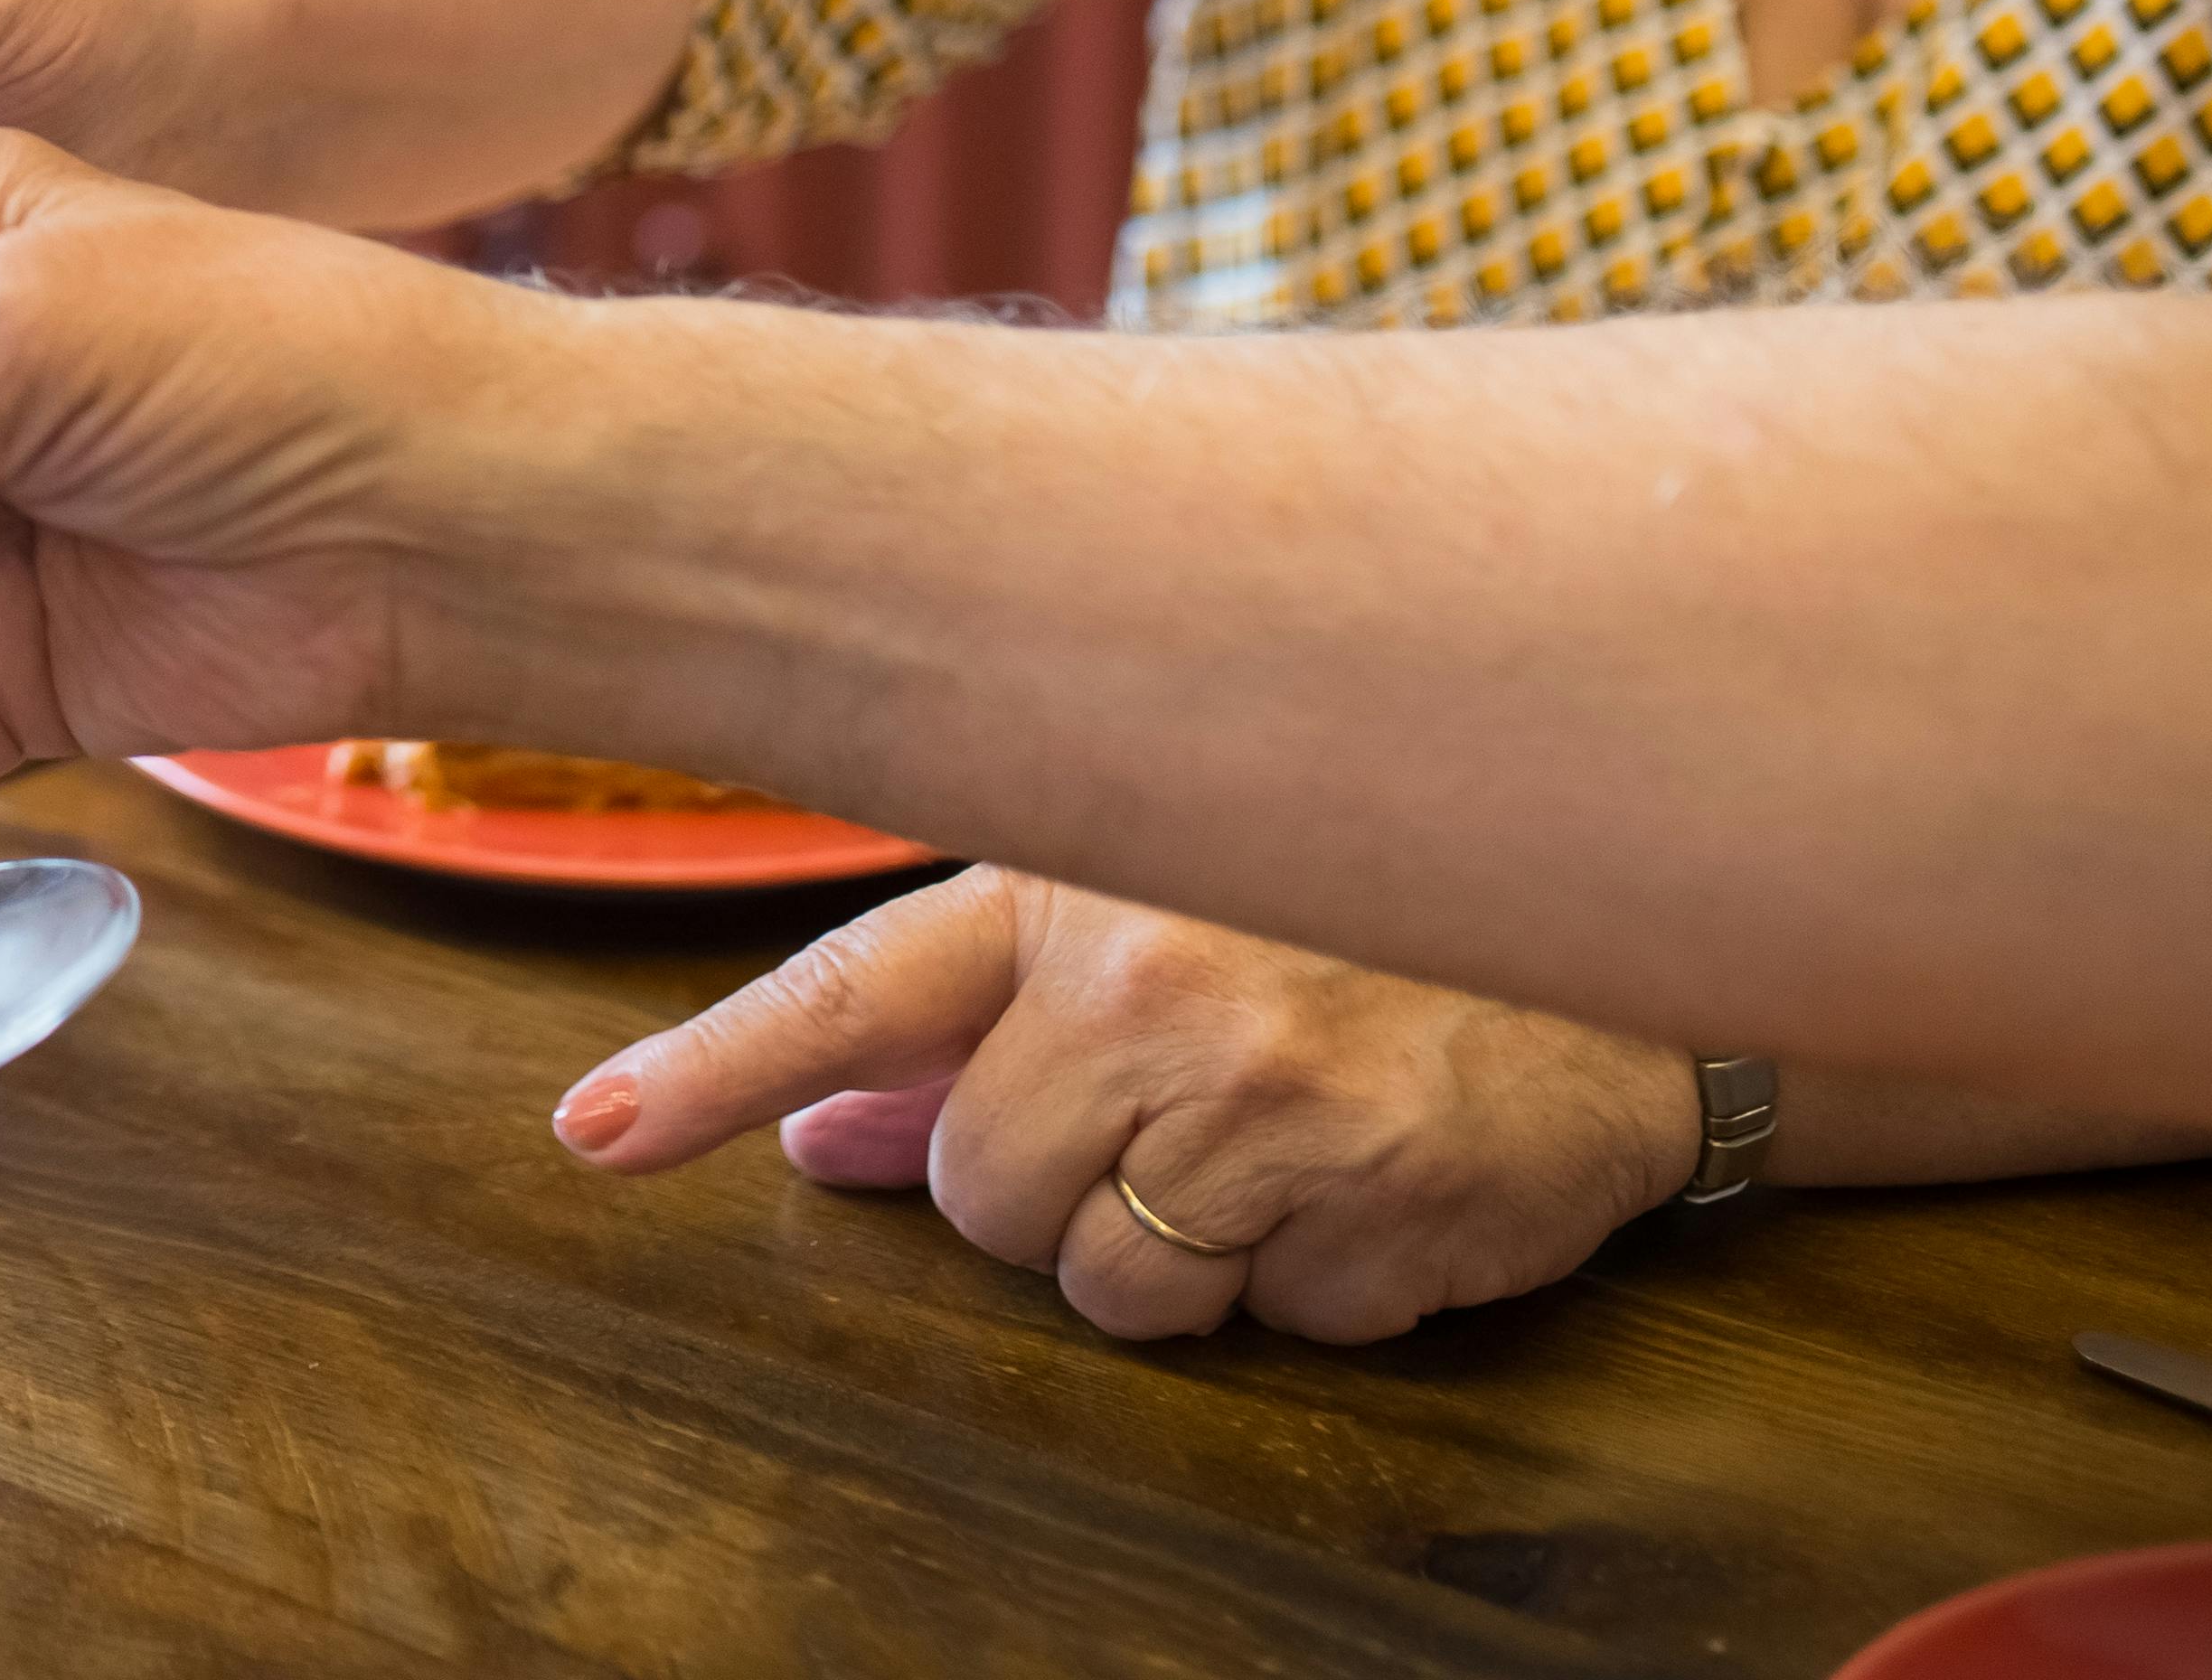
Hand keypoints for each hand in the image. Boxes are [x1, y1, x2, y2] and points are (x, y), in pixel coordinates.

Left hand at [548, 867, 1695, 1341]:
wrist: (1623, 928)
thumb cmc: (1350, 903)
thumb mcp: (1141, 901)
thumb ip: (971, 1014)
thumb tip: (822, 1137)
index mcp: (1070, 888)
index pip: (850, 992)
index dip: (707, 1070)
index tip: (588, 1133)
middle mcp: (1157, 990)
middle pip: (983, 1198)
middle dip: (1051, 1187)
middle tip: (1164, 1104)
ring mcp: (1278, 1107)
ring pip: (1113, 1288)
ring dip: (1176, 1251)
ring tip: (1270, 1136)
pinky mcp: (1391, 1210)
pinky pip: (1278, 1323)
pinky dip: (1317, 1279)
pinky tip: (1373, 1171)